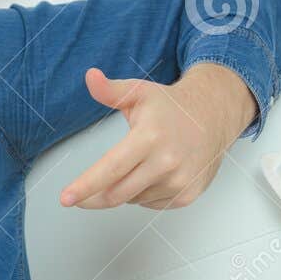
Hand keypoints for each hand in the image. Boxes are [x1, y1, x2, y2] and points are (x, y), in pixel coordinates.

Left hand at [61, 63, 257, 210]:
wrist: (215, 115)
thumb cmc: (171, 106)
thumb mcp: (139, 92)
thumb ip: (110, 90)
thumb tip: (90, 76)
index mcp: (150, 136)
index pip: (111, 168)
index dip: (86, 185)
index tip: (66, 198)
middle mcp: (167, 162)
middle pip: (117, 193)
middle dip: (93, 198)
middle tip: (79, 197)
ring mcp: (179, 181)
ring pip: (133, 198)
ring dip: (124, 189)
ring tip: (137, 165)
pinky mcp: (187, 195)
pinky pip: (150, 203)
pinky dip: (143, 193)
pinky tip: (154, 173)